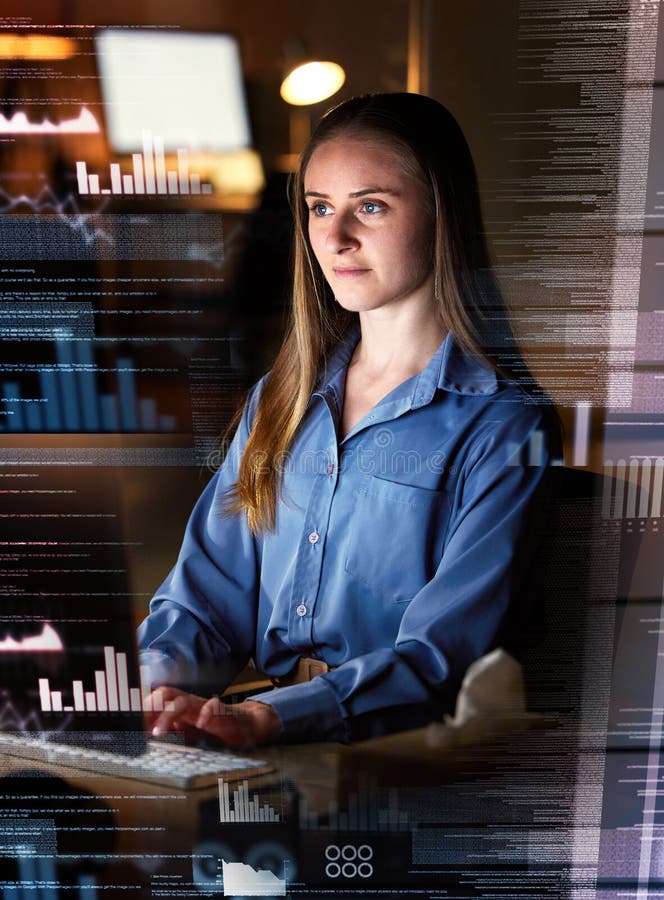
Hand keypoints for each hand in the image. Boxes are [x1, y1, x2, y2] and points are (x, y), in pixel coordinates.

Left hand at [146, 687, 281, 747]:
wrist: (246, 725)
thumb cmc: (215, 729)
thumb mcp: (187, 734)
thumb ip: (169, 733)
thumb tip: (143, 738)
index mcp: (180, 707)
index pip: (156, 700)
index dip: (142, 710)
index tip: (130, 726)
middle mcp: (191, 703)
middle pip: (166, 693)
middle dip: (150, 708)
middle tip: (140, 727)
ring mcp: (206, 706)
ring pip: (184, 700)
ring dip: (168, 715)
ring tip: (158, 732)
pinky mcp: (224, 712)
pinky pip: (215, 706)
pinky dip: (207, 713)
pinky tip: (201, 724)